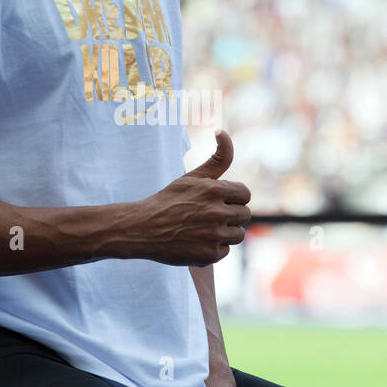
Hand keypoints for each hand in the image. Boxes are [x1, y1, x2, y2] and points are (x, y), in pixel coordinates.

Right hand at [133, 130, 250, 266]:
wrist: (142, 229)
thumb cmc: (168, 200)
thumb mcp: (191, 177)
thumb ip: (217, 158)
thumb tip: (223, 131)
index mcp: (214, 190)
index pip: (244, 194)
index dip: (233, 197)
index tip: (220, 200)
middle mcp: (216, 212)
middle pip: (244, 215)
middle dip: (230, 214)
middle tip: (210, 215)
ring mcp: (213, 235)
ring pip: (238, 234)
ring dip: (225, 232)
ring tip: (204, 228)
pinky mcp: (209, 255)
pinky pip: (225, 251)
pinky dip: (214, 248)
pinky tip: (197, 241)